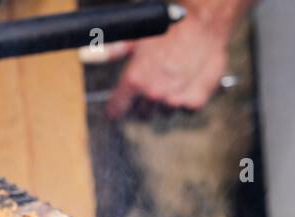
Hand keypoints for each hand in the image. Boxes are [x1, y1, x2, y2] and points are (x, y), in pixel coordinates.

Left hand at [106, 3, 242, 118]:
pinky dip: (185, 100)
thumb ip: (114, 50)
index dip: (116, 108)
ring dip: (164, 103)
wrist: (202, 24)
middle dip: (143, 104)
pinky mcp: (195, 101)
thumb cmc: (170, 27)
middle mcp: (154, 93)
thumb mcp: (136, 36)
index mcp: (136, 80)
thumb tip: (91, 55)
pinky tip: (186, 84)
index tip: (116, 109)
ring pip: (164, 113)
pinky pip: (185, 109)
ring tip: (169, 82)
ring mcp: (175, 100)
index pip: (118, 107)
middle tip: (149, 87)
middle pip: (142, 113)